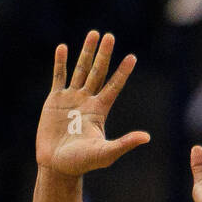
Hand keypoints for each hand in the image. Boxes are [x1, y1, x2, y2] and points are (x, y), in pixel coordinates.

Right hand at [36, 30, 149, 176]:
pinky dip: (60, 63)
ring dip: (86, 52)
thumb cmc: (82, 163)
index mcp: (99, 110)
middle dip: (104, 55)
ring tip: (93, 34)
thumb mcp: (106, 153)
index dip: (123, 72)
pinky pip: (58, 77)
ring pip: (80, 70)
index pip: (114, 86)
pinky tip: (63, 48)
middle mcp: (87, 101)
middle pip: (98, 72)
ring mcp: (71, 99)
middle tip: (110, 37)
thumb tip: (147, 138)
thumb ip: (125, 143)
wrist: (57, 167)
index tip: (132, 57)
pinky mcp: (54, 101)